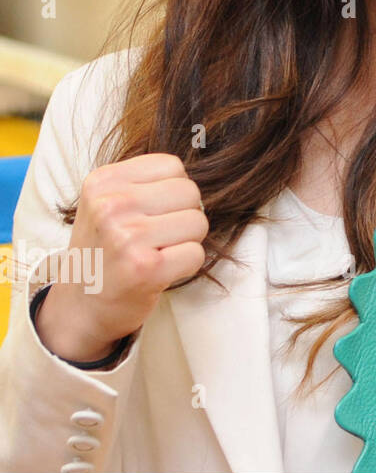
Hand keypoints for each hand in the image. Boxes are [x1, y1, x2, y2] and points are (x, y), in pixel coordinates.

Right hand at [35, 154, 207, 362]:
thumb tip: (198, 176)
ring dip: (186, 241)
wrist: (81, 306)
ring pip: (198, 222)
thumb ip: (145, 181)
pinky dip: (186, 266)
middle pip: (190, 192)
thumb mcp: (106, 202)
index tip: (150, 213)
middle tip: (155, 237)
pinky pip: (196, 254)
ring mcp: (127, 236)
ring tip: (156, 253)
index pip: (173, 166)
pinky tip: (159, 272)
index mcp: (102, 182)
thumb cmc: (105, 250)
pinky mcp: (145, 268)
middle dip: (183, 215)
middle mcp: (110, 205)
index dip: (172, 191)